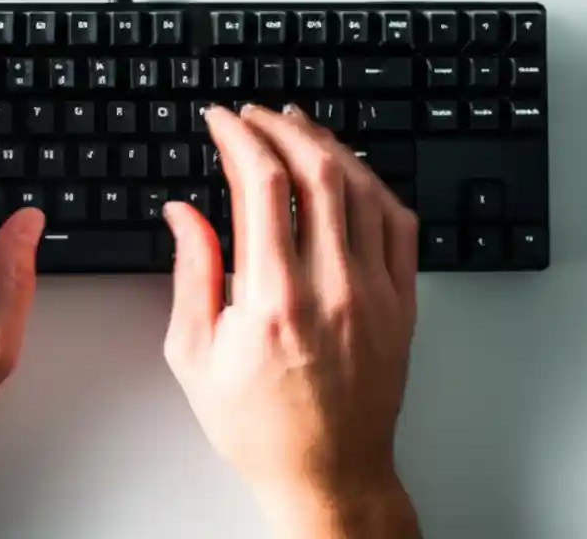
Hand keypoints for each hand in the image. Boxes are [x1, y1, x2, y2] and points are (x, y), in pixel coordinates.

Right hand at [162, 104, 419, 538]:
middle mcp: (331, 287)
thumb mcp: (195, 354)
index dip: (238, 137)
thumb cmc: (258, 424)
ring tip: (297, 126)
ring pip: (362, 188)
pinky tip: (351, 172)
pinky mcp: (402, 302)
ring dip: (327, 145)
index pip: (261, 184)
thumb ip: (190, 273)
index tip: (221, 120)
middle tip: (255, 115)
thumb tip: (183, 212)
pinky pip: (400, 223)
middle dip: (280, 126)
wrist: (327, 472)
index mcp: (272, 298)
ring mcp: (375, 292)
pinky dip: (374, 184)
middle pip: (317, 171)